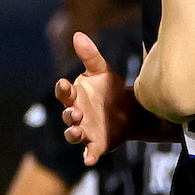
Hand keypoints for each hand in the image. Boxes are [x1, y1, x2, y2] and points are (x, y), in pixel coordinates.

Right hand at [56, 33, 129, 164]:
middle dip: (68, 114)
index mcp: (75, 96)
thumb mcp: (102, 71)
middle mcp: (75, 115)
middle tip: (75, 111)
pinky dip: (88, 157)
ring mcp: (84, 131)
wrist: (130, 110)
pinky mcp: (96, 145)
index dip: (63, 89)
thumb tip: (78, 34)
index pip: (64, 93)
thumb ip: (90, 55)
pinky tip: (89, 160)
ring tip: (76, 130)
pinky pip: (89, 153)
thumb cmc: (111, 90)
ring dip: (73, 133)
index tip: (65, 83)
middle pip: (66, 115)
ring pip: (73, 135)